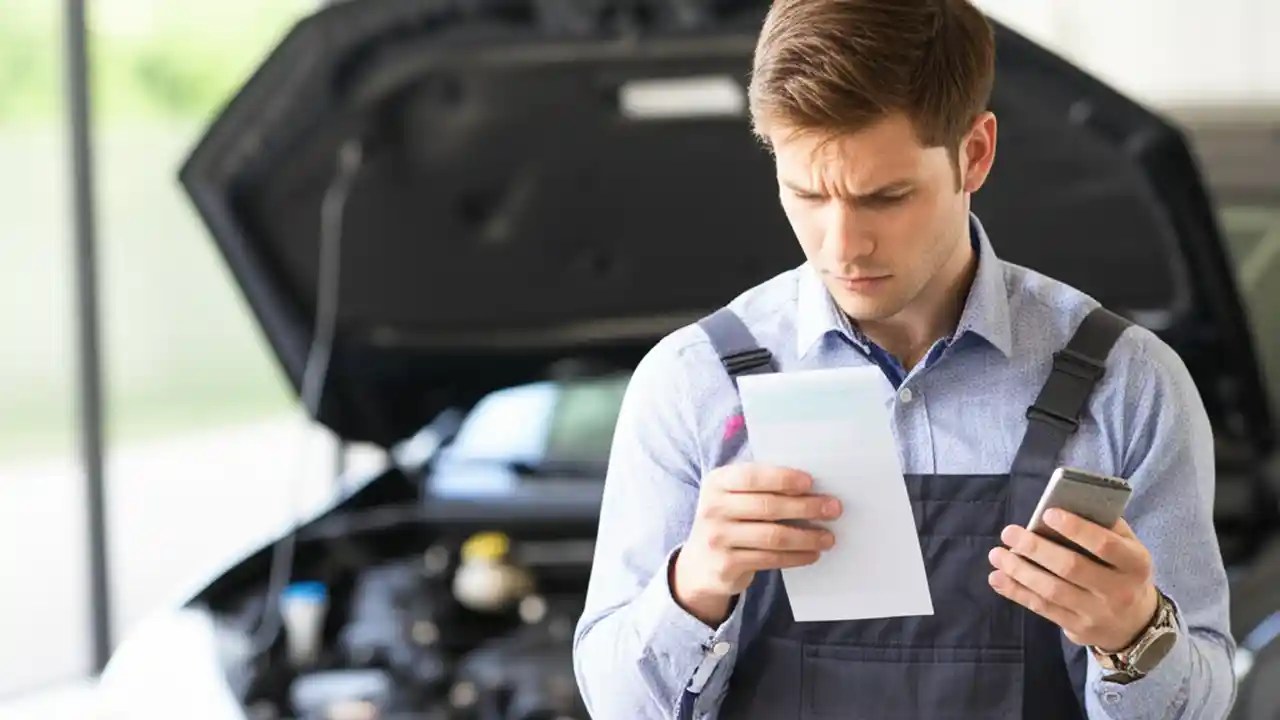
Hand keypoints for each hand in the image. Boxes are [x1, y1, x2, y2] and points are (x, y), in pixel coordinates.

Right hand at [672, 464, 840, 625]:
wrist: (701, 563)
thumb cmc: (729, 520)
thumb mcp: (733, 496)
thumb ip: (761, 487)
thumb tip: (811, 487)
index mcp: (716, 482)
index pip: (752, 476)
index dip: (783, 478)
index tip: (811, 482)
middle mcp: (712, 508)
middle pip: (768, 506)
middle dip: (806, 507)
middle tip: (833, 508)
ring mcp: (717, 538)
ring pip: (773, 536)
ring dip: (807, 536)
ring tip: (828, 537)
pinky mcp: (726, 565)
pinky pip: (770, 559)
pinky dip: (796, 556)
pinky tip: (812, 553)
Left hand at [987, 509, 1158, 651]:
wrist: (1136, 624)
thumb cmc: (1124, 572)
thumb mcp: (1129, 548)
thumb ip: (1105, 528)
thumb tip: (1067, 503)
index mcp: (1135, 564)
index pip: (1105, 545)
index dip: (1076, 529)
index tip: (1047, 514)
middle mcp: (1118, 591)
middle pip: (1071, 568)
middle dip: (1036, 549)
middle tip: (1009, 532)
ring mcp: (1096, 613)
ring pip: (1052, 590)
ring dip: (1019, 571)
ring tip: (997, 554)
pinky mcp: (1077, 628)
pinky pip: (1042, 608)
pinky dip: (1017, 592)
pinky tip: (998, 578)